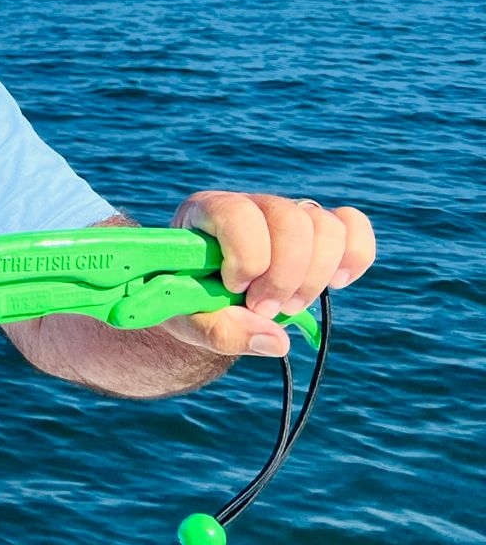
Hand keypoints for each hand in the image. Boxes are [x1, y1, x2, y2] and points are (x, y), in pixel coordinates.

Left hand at [165, 191, 375, 357]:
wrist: (203, 300)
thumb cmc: (189, 305)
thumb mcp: (188, 322)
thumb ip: (221, 331)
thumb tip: (276, 339)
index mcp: (207, 212)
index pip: (238, 213)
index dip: (246, 257)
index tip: (235, 289)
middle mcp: (251, 204)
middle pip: (290, 220)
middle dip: (285, 276)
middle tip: (265, 309)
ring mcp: (288, 214)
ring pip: (326, 226)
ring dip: (314, 277)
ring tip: (289, 305)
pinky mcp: (318, 231)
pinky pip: (353, 226)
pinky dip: (355, 256)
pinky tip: (336, 283)